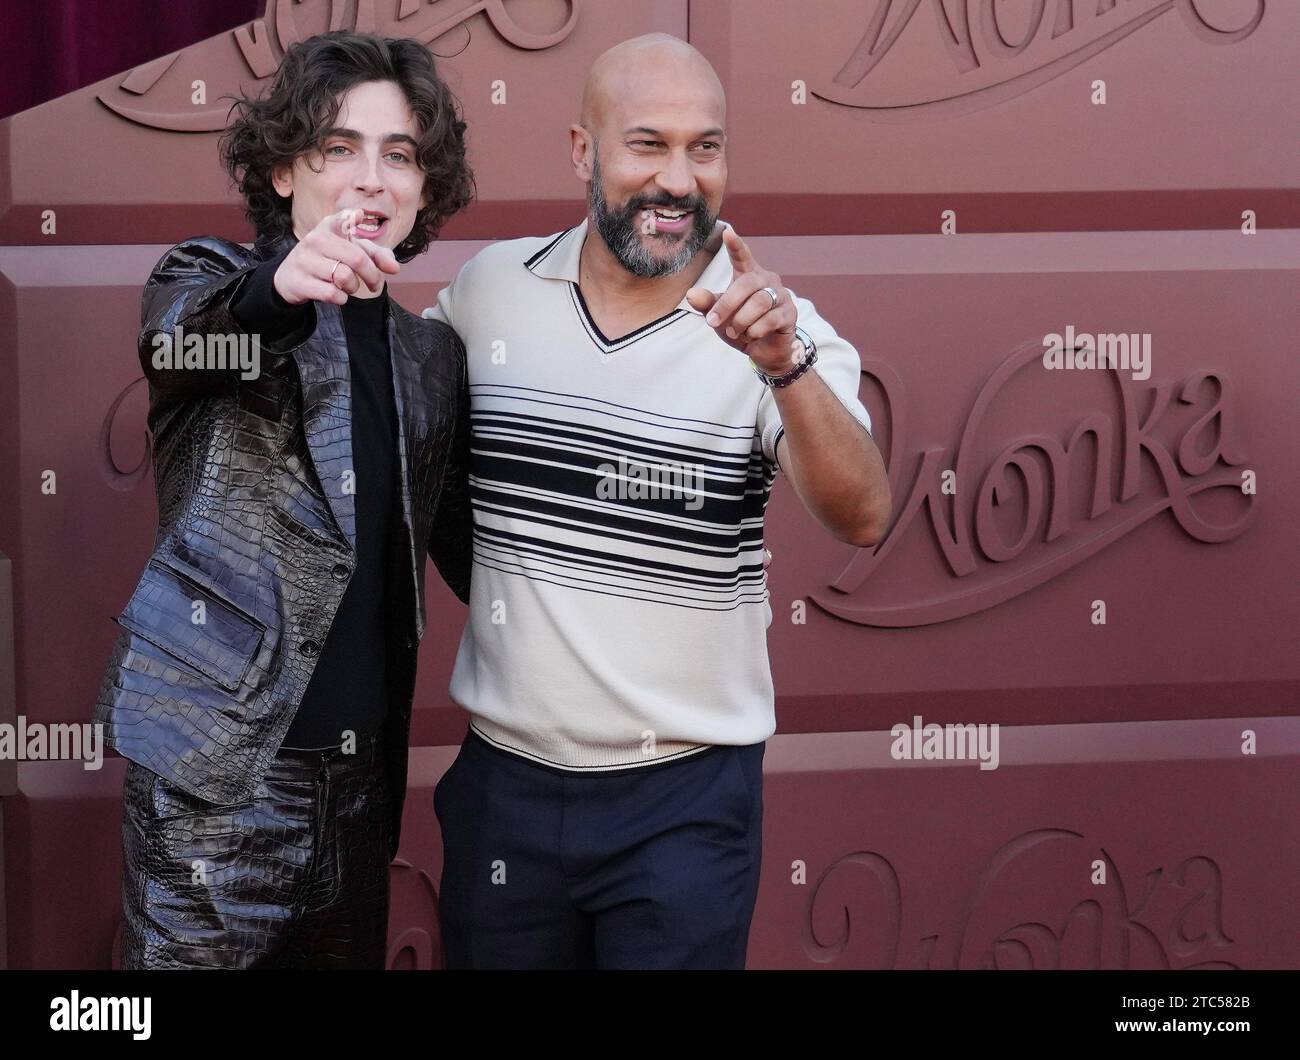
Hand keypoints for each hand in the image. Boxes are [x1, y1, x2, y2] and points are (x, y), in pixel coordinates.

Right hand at [272, 209, 400, 305]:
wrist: (290, 279)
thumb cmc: (327, 261)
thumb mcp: (350, 253)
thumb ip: (376, 256)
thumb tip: (395, 268)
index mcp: (329, 227)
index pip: (344, 219)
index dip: (352, 218)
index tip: (360, 216)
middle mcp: (315, 239)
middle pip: (357, 259)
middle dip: (373, 276)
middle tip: (375, 284)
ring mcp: (305, 260)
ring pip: (344, 277)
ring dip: (354, 287)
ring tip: (350, 287)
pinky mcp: (299, 281)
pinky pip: (332, 293)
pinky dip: (341, 298)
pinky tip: (337, 295)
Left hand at [686, 226, 800, 374]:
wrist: (763, 351)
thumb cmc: (741, 326)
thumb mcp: (719, 316)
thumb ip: (707, 304)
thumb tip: (691, 294)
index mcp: (748, 275)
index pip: (742, 256)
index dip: (735, 245)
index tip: (728, 232)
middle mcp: (767, 281)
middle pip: (747, 283)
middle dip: (727, 304)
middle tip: (713, 322)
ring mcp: (781, 295)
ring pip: (759, 302)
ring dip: (741, 321)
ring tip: (735, 331)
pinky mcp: (790, 313)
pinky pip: (770, 319)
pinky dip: (754, 331)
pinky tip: (751, 335)